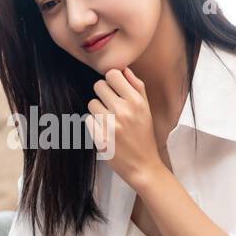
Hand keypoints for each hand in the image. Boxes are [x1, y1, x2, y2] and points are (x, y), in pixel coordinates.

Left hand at [84, 66, 164, 190]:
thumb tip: (124, 70)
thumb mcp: (147, 109)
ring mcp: (111, 125)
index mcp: (136, 101)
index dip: (111, 80)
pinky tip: (104, 131)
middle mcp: (124, 110)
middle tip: (110, 106)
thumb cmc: (144, 136)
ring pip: (92, 103)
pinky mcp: (100, 137)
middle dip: (103, 94)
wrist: (143, 165)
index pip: (112, 74)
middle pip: (99, 86)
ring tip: (109, 121)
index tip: (114, 88)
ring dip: (98, 111)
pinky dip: (94, 125)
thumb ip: (137, 87)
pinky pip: (88, 120)